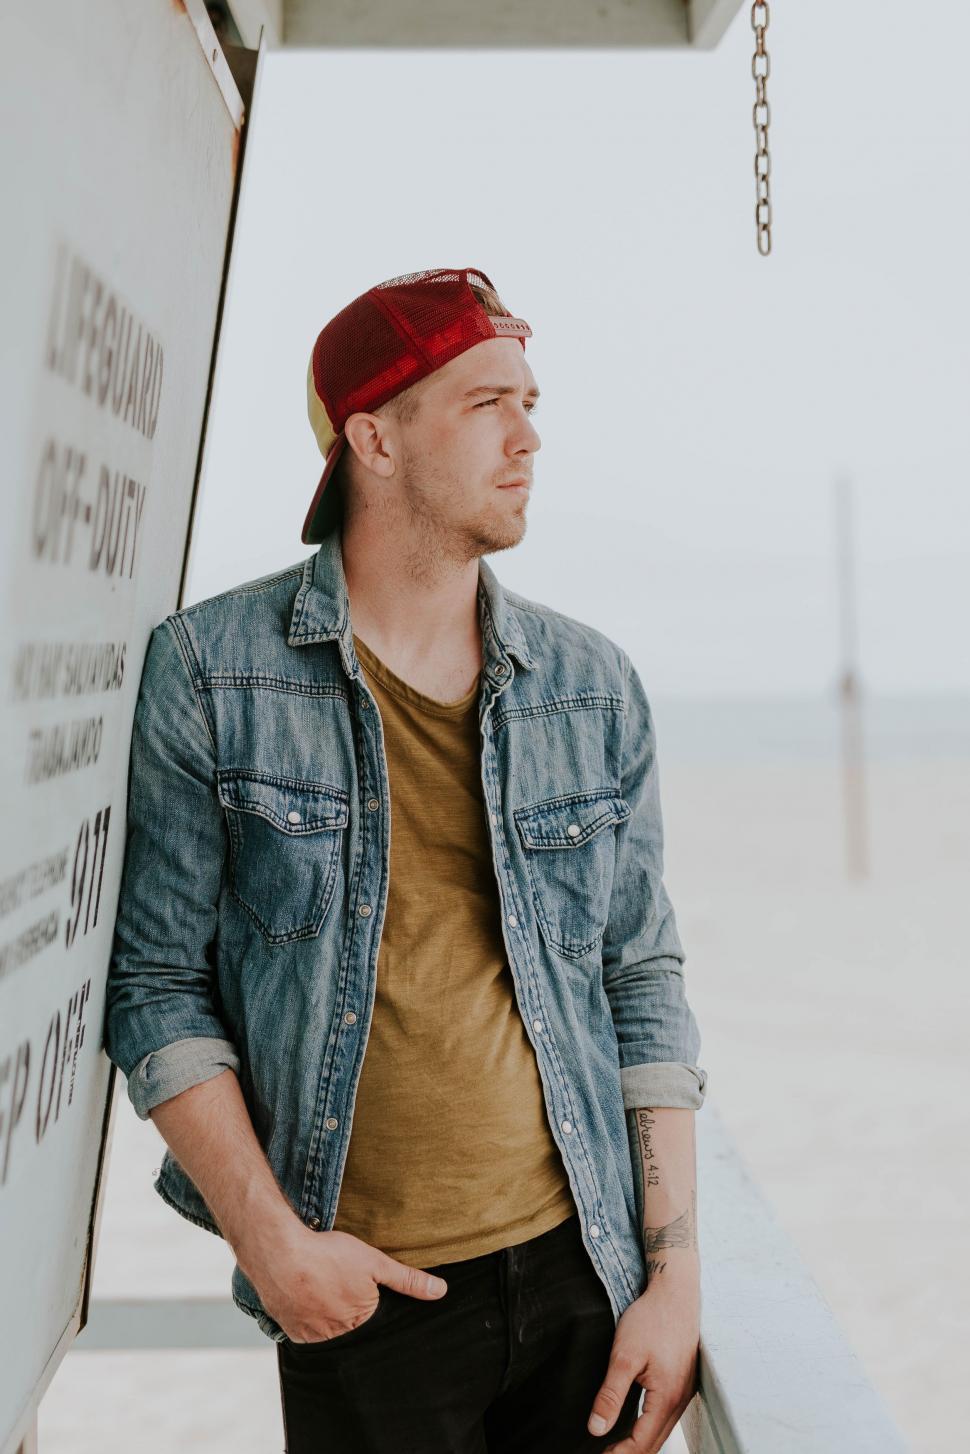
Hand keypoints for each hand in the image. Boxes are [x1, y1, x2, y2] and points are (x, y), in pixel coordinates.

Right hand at [251, 1226, 448, 1342]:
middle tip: (338, 1283)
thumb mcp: (374, 1262)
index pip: (374, 1319)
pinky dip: (307, 1314)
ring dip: (327, 1312)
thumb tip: (440, 1292)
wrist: (279, 1253)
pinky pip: (304, 1328)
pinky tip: (307, 1294)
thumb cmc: (328, 1255)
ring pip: (327, 1328)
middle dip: (348, 1308)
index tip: (358, 1286)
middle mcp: (336, 1336)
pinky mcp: (290, 1330)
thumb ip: (407, 1280)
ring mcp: (311, 1335)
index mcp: (360, 1322)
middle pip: (350, 1327)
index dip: (369, 1300)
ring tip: (323, 1287)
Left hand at [587, 1273, 698, 1452]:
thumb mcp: (624, 1356)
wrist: (676, 1292)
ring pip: (661, 1430)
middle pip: (654, 1442)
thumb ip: (611, 1395)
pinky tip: (634, 1421)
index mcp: (666, 1398)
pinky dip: (649, 1426)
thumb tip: (596, 1429)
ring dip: (639, 1441)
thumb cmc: (651, 1319)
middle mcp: (680, 1400)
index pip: (641, 1443)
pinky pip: (666, 1415)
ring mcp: (684, 1391)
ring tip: (614, 1444)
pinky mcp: (683, 1381)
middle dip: (629, 1452)